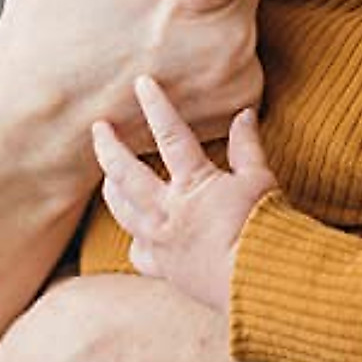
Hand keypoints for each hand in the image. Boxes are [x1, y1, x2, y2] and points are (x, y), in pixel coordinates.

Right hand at [0, 0, 314, 182]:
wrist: (27, 131)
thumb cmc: (47, 20)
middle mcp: (226, 28)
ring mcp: (236, 74)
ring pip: (248, 8)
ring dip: (214, 7)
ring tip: (143, 31)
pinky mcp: (238, 106)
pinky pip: (244, 50)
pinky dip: (214, 47)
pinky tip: (161, 62)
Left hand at [92, 75, 277, 313]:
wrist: (258, 278)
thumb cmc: (263, 225)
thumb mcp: (259, 178)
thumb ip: (247, 145)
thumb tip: (243, 114)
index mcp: (193, 185)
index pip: (170, 135)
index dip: (156, 106)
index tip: (141, 83)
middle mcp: (168, 212)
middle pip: (127, 175)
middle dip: (109, 148)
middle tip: (98, 128)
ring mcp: (162, 242)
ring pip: (123, 212)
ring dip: (112, 191)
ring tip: (106, 177)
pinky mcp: (165, 269)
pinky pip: (139, 254)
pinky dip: (136, 241)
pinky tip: (136, 233)